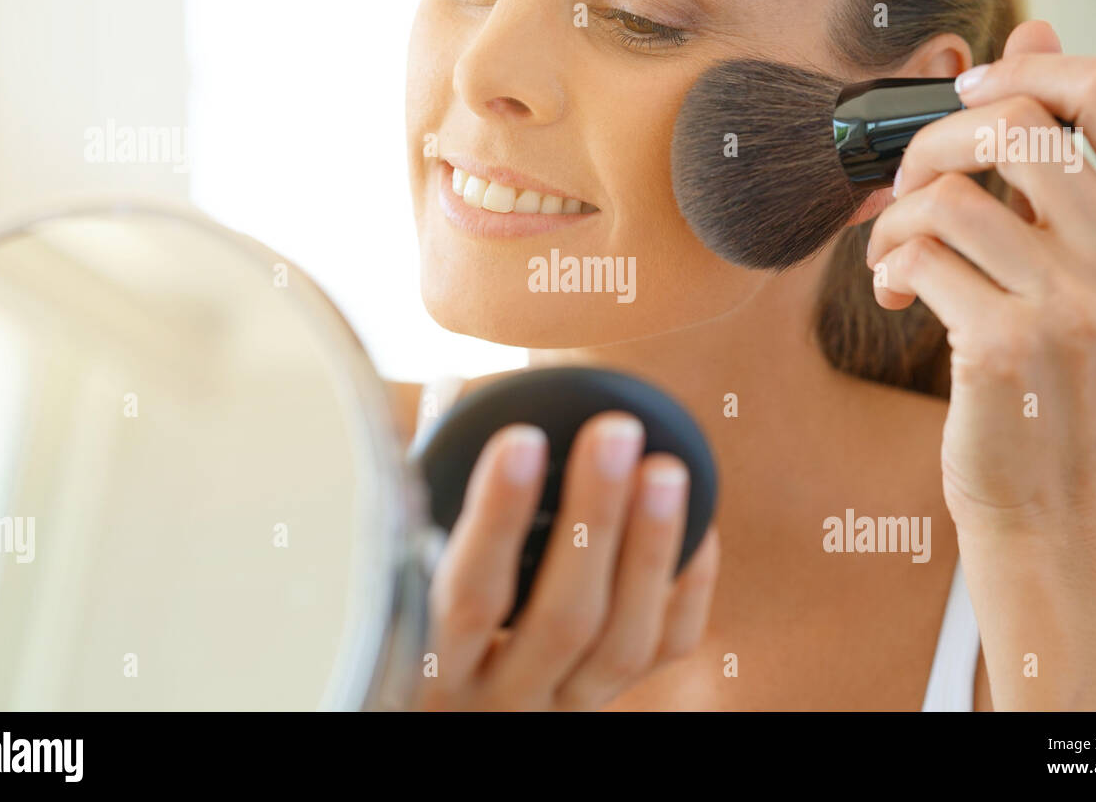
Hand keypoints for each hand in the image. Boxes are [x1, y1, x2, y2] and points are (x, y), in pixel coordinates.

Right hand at [417, 412, 718, 709]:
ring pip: (622, 646)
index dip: (496, 520)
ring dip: (650, 551)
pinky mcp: (605, 710)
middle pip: (562, 620)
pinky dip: (687, 592)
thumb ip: (422, 496)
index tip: (522, 438)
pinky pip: (661, 657)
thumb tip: (454, 386)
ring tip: (665, 468)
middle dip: (594, 521)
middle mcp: (494, 702)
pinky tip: (698, 528)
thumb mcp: (398, 566)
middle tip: (615, 431)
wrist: (446, 710)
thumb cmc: (410, 605)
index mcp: (425, 668)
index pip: (466, 599)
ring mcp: (558, 709)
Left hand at [864, 21, 1095, 535]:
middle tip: (913, 185)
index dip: (1026, 65)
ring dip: (895, 217)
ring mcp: (1073, 306)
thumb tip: (1034, 26)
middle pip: (1013, 125)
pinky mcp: (1004, 346)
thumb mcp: (1084, 261)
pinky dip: (887, 262)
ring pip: (947, 193)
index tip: (971, 90)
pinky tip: (900, 291)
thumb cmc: (1055, 373)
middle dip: (933, 143)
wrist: (1046, 496)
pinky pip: (917, 251)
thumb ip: (1063, 152)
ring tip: (897, 254)